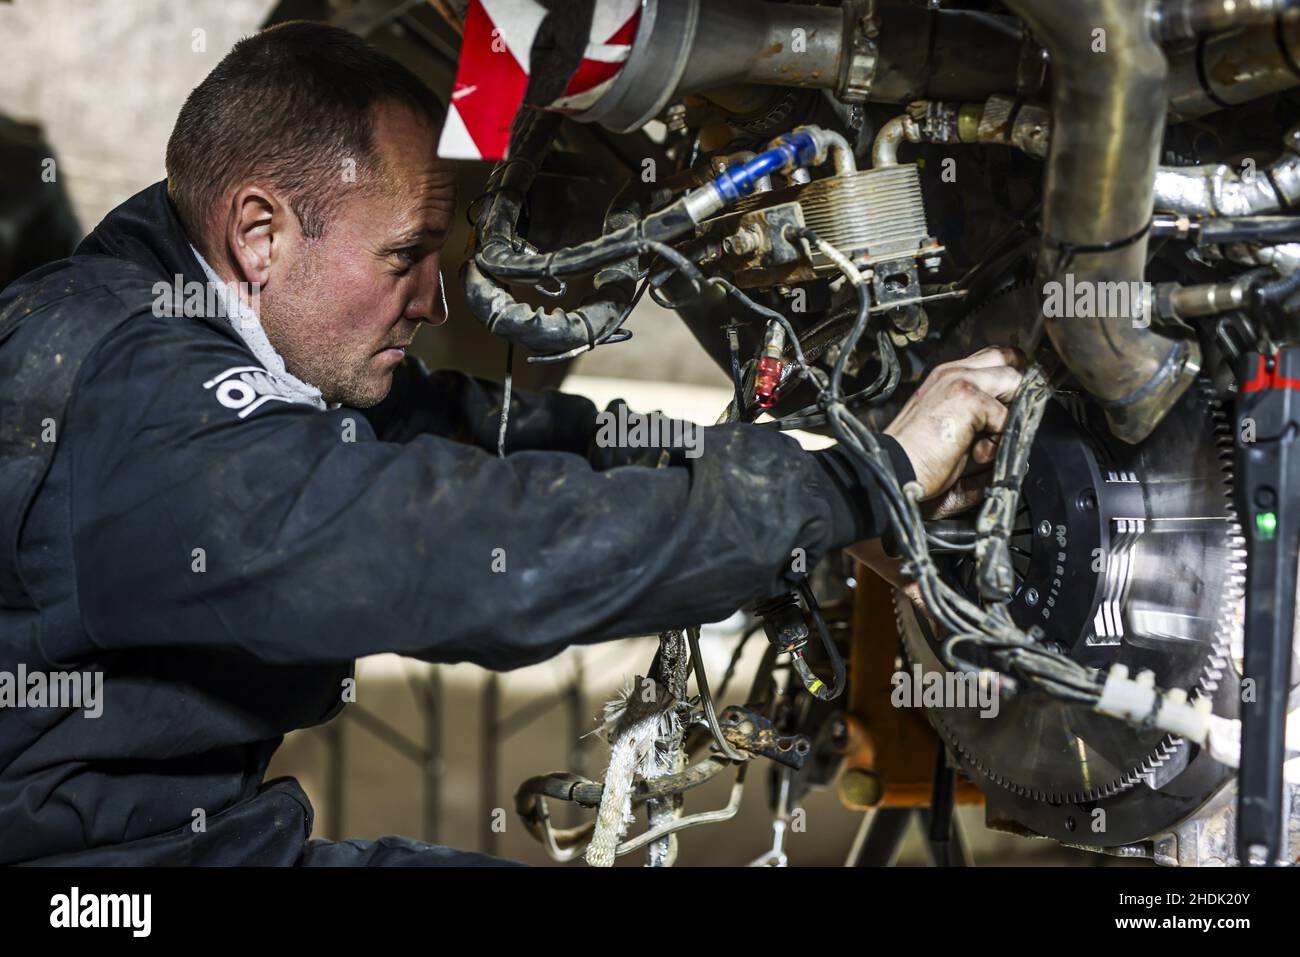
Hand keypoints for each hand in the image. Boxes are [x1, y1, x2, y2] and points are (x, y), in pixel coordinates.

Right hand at [883, 346, 1025, 500]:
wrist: (894, 471)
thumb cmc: (916, 460)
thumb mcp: (950, 429)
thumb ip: (976, 419)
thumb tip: (1013, 426)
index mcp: (945, 377)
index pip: (989, 358)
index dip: (1009, 374)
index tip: (1015, 399)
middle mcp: (953, 372)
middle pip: (1008, 357)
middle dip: (1020, 386)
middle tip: (1012, 418)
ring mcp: (961, 381)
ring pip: (1014, 380)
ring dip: (1010, 415)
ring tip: (985, 444)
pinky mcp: (969, 398)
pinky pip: (1006, 416)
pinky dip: (998, 441)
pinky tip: (975, 454)